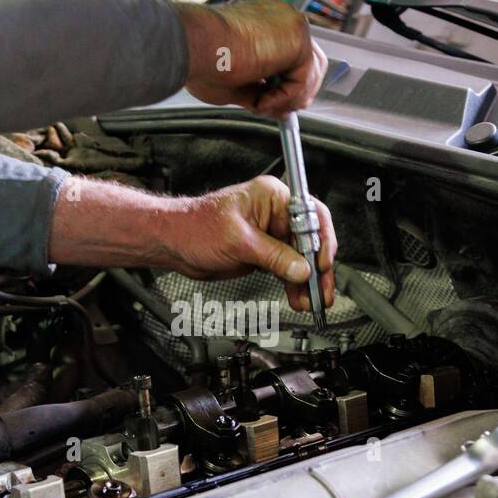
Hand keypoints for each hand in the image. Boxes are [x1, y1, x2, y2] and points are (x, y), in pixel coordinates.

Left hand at [164, 175, 336, 312]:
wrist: (175, 243)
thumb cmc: (196, 227)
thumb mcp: (239, 241)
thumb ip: (273, 255)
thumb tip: (301, 268)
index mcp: (273, 196)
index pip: (311, 215)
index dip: (321, 240)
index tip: (321, 264)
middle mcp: (276, 212)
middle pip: (311, 239)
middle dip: (318, 267)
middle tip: (322, 290)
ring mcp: (272, 233)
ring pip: (301, 257)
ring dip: (308, 280)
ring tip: (312, 300)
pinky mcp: (266, 252)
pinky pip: (288, 268)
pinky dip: (294, 283)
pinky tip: (298, 297)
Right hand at [175, 0, 328, 117]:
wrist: (194, 45)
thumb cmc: (202, 59)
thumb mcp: (235, 83)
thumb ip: (259, 92)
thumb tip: (275, 108)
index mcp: (265, 23)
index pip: (291, 56)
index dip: (287, 85)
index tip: (273, 105)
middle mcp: (281, 18)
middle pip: (309, 62)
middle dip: (297, 94)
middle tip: (280, 114)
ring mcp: (292, 24)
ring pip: (309, 72)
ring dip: (288, 99)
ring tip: (262, 107)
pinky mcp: (299, 36)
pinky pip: (303, 77)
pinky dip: (285, 97)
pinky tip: (262, 100)